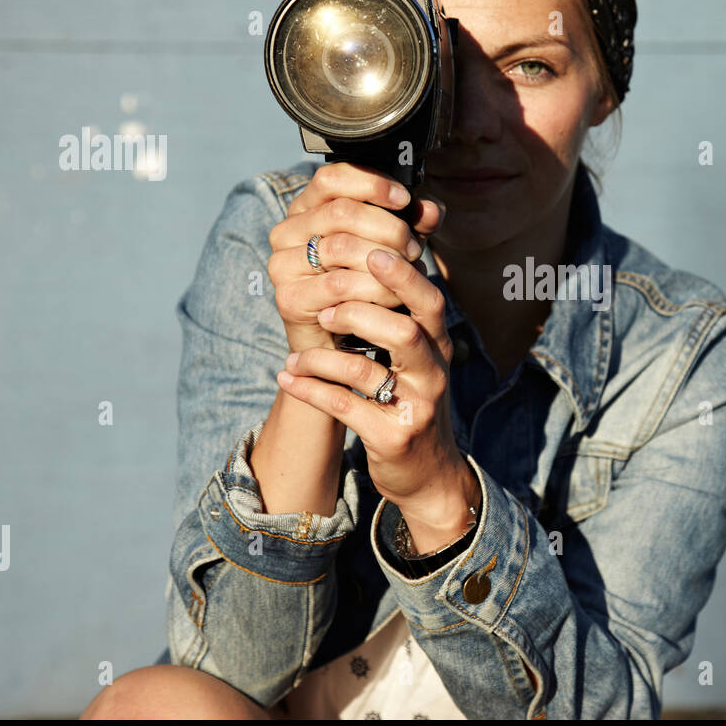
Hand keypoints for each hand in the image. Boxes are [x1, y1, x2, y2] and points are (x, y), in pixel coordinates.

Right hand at [266, 162, 446, 352]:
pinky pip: (338, 285)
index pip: (331, 177)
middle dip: (388, 228)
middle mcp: (288, 231)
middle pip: (341, 212)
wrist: (341, 340)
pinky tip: (391, 296)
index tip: (404, 200)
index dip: (371, 184)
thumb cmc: (365, 285)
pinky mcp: (288, 297)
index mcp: (308, 208)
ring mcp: (283, 264)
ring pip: (341, 248)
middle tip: (413, 248)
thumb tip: (430, 209)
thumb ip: (411, 224)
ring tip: (407, 273)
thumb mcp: (393, 246)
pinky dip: (372, 290)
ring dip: (384, 261)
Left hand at [274, 247, 478, 547]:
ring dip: (322, 359)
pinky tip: (287, 380)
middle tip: (324, 305)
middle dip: (361, 310)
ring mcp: (415, 406)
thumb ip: (402, 313)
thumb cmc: (412, 400)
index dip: (402, 274)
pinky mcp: (392, 437)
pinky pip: (344, 408)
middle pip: (405, 330)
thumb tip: (372, 253)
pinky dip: (310, 391)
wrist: (429, 473)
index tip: (368, 252)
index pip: (429, 300)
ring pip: (366, 371)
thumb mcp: (419, 357)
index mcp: (439, 346)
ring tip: (295, 354)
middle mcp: (434, 373)